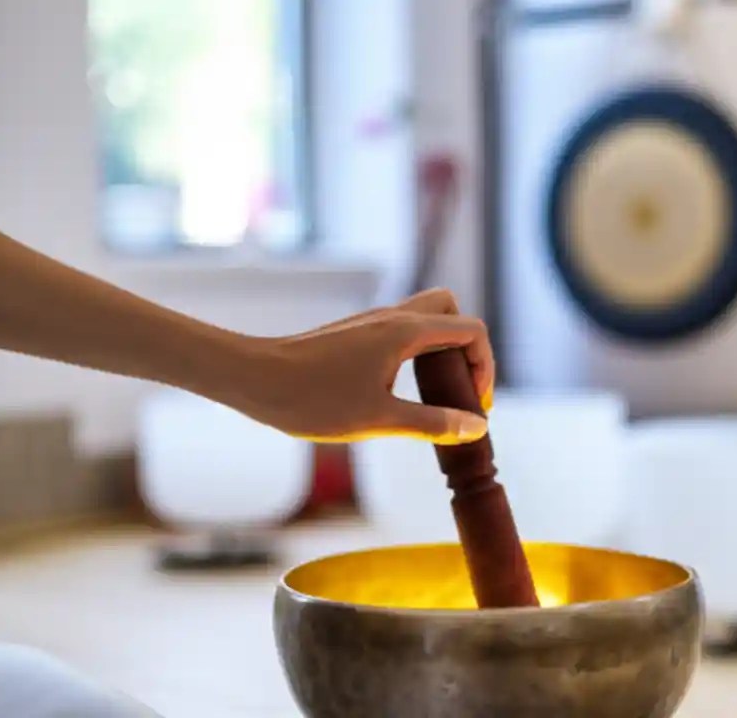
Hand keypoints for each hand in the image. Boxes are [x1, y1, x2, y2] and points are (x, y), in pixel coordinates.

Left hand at [233, 289, 493, 444]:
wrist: (251, 378)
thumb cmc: (311, 399)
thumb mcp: (379, 419)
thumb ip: (432, 422)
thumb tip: (476, 426)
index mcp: (405, 332)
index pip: (471, 330)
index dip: (484, 366)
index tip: (474, 404)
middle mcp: (392, 317)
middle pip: (451, 310)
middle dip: (467, 347)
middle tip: (459, 387)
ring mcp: (372, 322)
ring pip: (426, 317)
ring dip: (441, 349)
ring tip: (434, 393)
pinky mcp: (356, 333)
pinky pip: (403, 331)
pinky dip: (417, 352)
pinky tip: (399, 391)